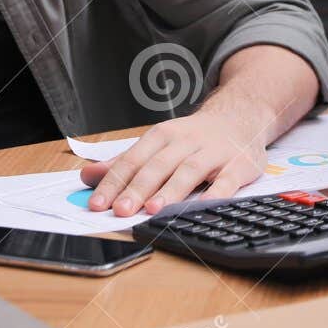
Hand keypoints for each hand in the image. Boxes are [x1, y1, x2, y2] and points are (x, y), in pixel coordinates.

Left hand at [80, 109, 267, 216]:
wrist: (240, 116)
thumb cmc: (193, 138)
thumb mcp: (157, 144)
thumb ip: (123, 163)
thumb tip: (88, 177)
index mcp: (162, 136)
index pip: (132, 160)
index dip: (113, 182)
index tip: (97, 204)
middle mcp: (186, 141)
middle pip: (158, 165)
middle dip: (138, 188)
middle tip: (120, 210)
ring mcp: (214, 152)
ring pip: (189, 170)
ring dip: (171, 190)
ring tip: (154, 209)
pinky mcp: (238, 164)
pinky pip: (227, 180)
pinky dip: (217, 192)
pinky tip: (205, 205)